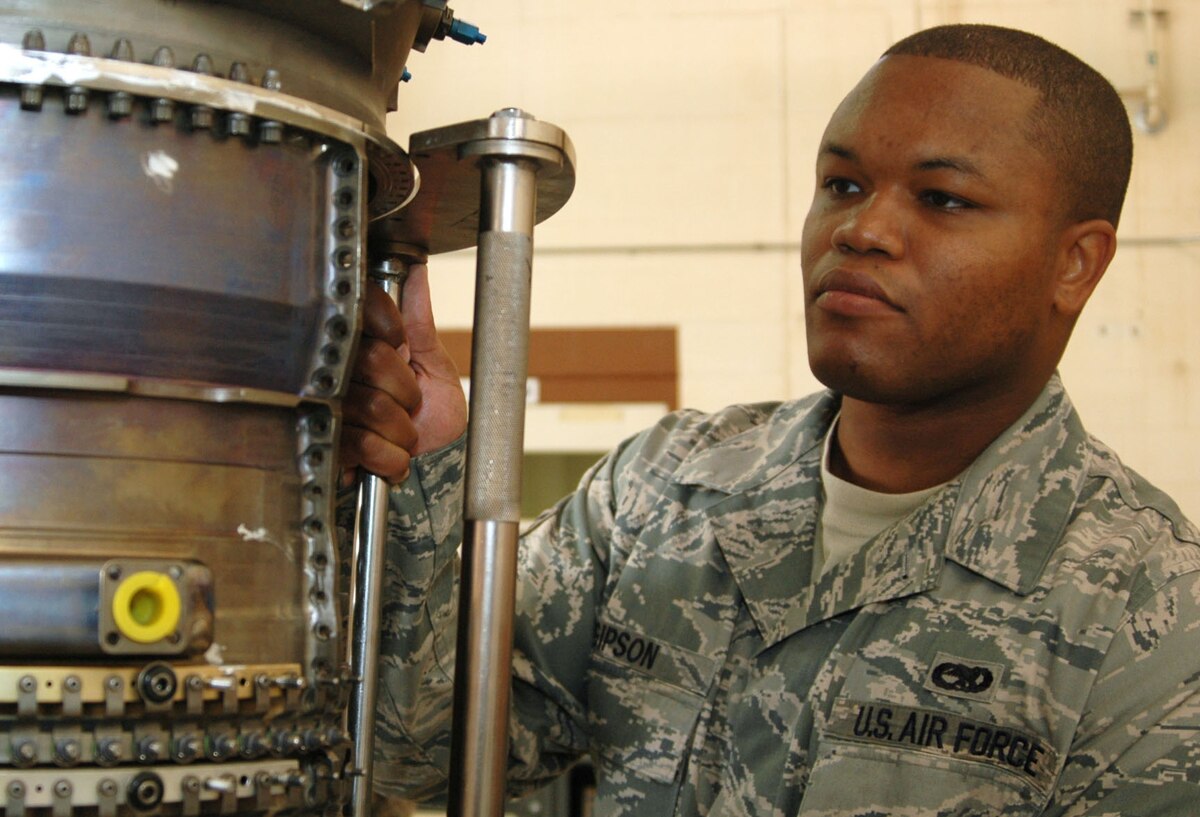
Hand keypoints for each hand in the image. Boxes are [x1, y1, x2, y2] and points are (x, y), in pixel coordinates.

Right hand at [339, 264, 467, 484]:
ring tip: (405, 435)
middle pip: (372, 358)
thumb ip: (420, 323)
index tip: (405, 350)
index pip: (363, 310)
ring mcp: (332, 408)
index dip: (393, 331)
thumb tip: (417, 272)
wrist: (434, 469)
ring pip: (371, 404)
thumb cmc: (435, 418)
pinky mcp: (330, 445)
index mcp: (366, 346)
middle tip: (413, 405)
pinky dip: (391, 456)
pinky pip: (362, 442)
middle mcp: (342, 372)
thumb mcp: (436, 367)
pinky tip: (394, 456)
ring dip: (402, 429)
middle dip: (407, 390)